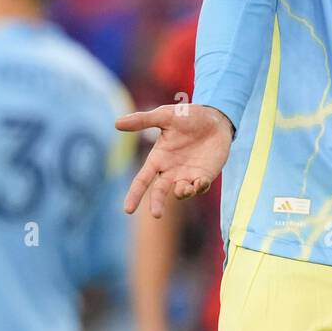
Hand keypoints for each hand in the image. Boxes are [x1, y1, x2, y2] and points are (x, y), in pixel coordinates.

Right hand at [116, 104, 232, 217]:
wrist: (215, 118)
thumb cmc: (187, 116)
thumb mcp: (164, 116)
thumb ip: (142, 120)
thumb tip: (116, 123)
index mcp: (158, 158)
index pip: (142, 180)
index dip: (135, 194)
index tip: (128, 210)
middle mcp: (171, 171)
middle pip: (159, 192)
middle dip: (157, 204)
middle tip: (157, 215)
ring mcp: (188, 175)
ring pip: (181, 192)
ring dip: (182, 192)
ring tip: (183, 187)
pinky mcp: (204, 176)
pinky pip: (200, 188)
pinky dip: (199, 187)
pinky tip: (201, 182)